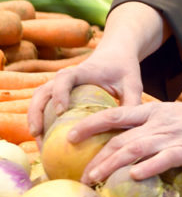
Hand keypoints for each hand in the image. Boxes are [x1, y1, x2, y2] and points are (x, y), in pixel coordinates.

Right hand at [27, 43, 142, 142]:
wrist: (115, 54)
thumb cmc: (124, 69)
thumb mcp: (133, 84)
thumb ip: (132, 103)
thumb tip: (131, 131)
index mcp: (83, 71)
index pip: (65, 78)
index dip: (60, 93)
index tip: (61, 112)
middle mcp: (66, 76)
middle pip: (42, 91)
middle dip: (36, 112)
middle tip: (38, 134)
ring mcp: (60, 84)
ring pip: (39, 99)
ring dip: (34, 118)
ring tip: (38, 142)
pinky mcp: (59, 92)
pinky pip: (44, 105)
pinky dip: (40, 120)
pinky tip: (46, 141)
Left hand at [73, 95, 181, 184]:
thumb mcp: (172, 118)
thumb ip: (151, 129)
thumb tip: (129, 149)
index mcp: (152, 112)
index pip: (114, 115)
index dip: (90, 124)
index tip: (68, 136)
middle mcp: (157, 122)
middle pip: (120, 138)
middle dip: (96, 156)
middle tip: (80, 175)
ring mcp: (172, 136)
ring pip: (135, 149)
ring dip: (111, 164)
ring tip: (95, 179)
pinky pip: (164, 159)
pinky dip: (147, 168)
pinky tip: (133, 177)